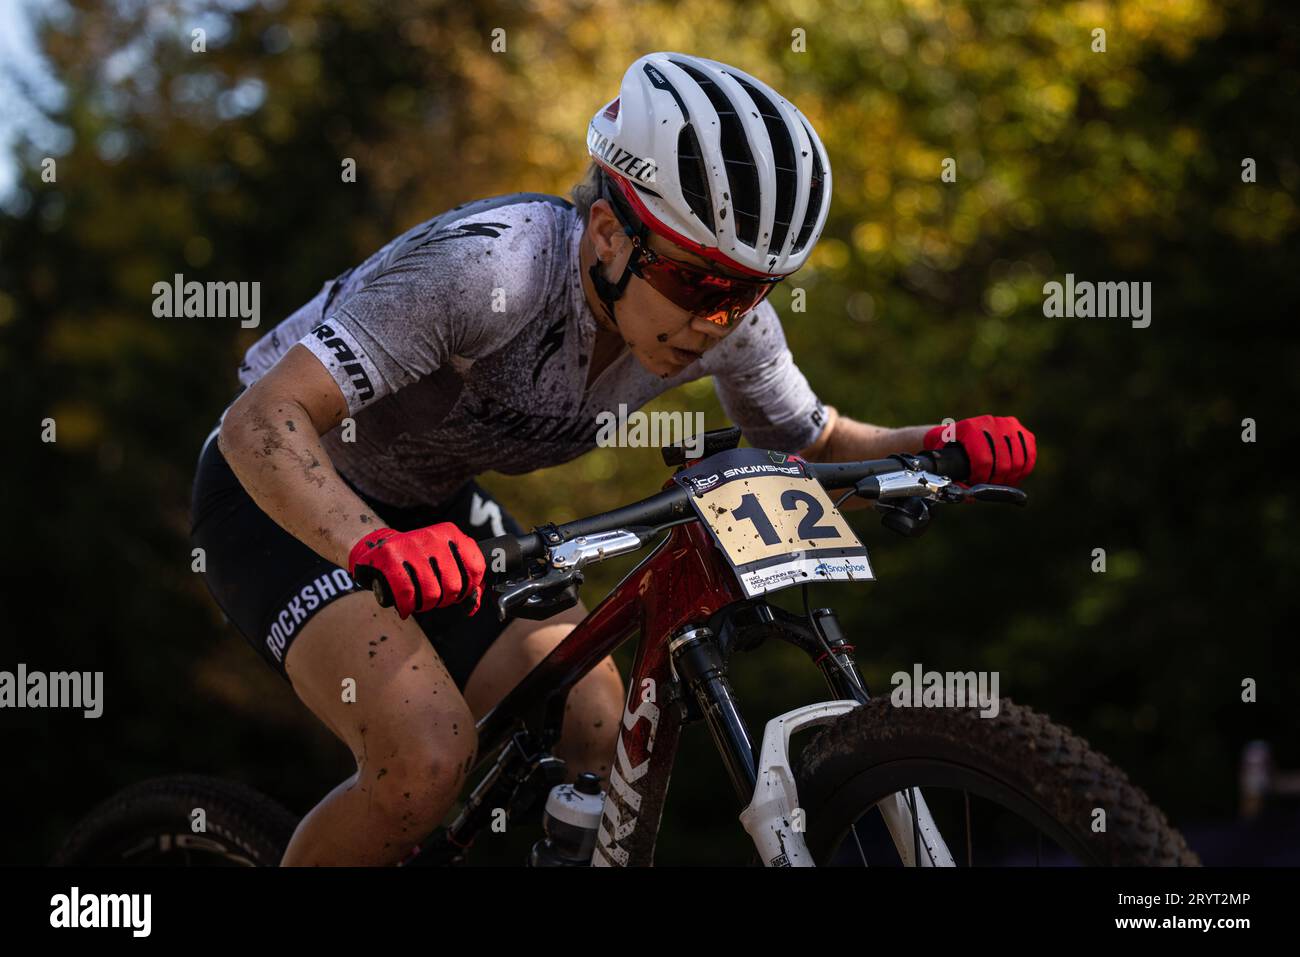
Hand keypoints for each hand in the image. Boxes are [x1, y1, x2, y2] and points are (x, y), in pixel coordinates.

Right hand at [348, 524, 485, 618]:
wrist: (376, 546)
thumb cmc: (416, 558)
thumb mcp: (443, 559)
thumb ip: (464, 579)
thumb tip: (472, 606)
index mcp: (450, 534)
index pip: (476, 567)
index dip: (469, 588)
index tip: (459, 593)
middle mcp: (433, 537)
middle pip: (454, 586)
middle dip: (445, 600)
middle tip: (434, 598)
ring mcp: (411, 546)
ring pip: (432, 593)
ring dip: (425, 605)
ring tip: (419, 600)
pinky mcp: (390, 558)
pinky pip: (408, 595)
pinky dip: (407, 606)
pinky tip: (405, 606)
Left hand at [924, 415, 1036, 485]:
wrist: (960, 433)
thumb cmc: (949, 449)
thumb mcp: (945, 461)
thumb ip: (954, 480)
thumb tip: (971, 496)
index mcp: (970, 427)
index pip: (984, 459)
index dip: (982, 477)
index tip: (976, 484)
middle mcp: (990, 422)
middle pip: (1003, 463)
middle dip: (997, 481)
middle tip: (989, 487)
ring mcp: (1008, 424)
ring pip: (1018, 461)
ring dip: (1011, 478)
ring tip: (1000, 484)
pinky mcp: (1021, 431)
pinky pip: (1029, 456)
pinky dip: (1023, 471)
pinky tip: (1014, 478)